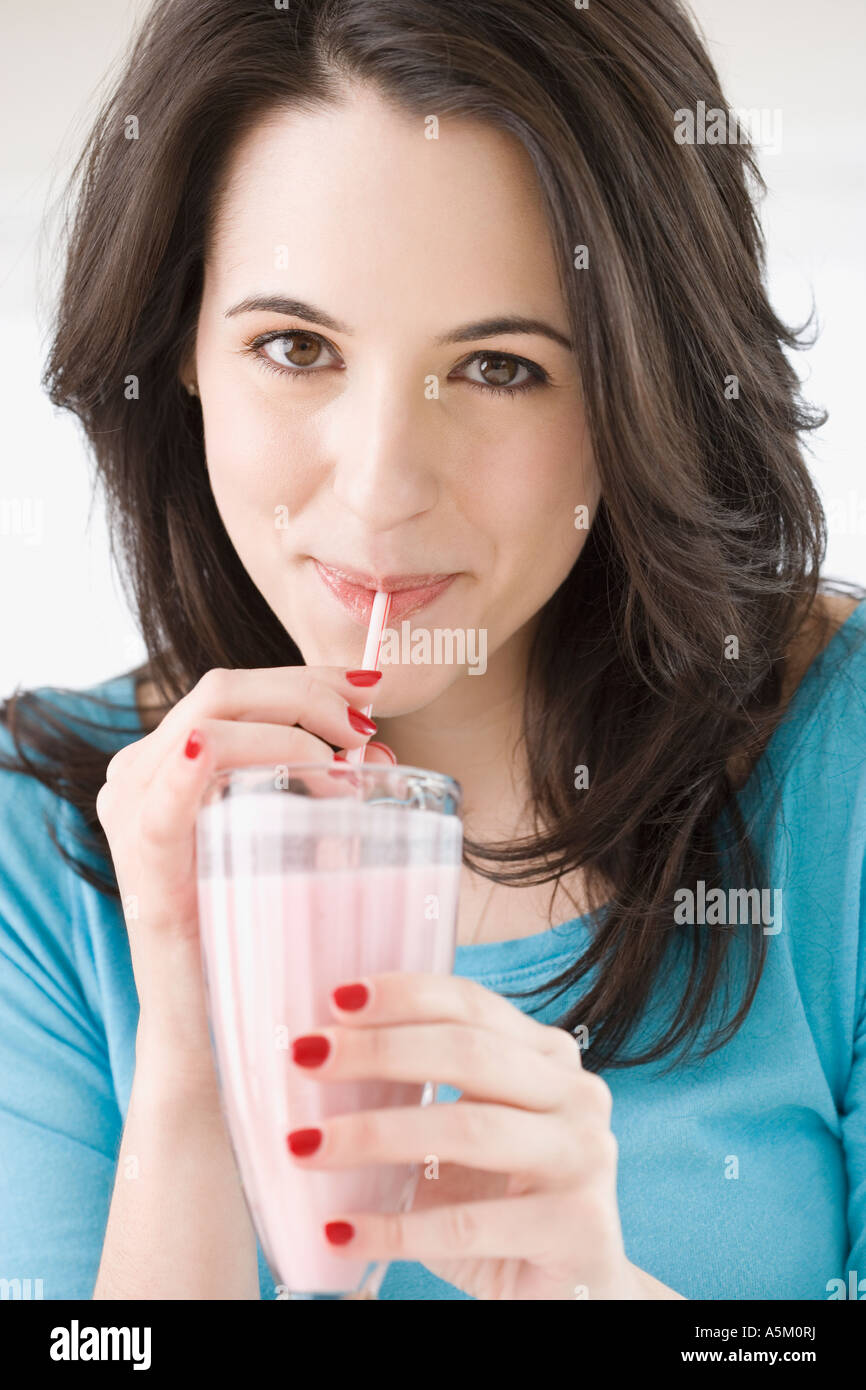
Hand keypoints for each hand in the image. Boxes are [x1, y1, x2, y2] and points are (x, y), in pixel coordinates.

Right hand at [96, 664, 393, 1071]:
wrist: (209, 1028)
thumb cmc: (254, 932)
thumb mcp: (290, 842)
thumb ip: (325, 791)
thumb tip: (380, 755)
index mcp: (174, 761)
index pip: (241, 687)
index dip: (310, 677)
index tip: (371, 695)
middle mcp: (142, 770)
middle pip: (227, 689)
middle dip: (310, 697)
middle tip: (367, 736)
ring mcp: (134, 806)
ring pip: (211, 718)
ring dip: (291, 733)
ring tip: (342, 779)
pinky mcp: (143, 853)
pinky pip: (172, 786)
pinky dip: (214, 759)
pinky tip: (266, 763)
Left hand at [286, 971, 642, 1299]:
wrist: (575, 1292)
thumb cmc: (501, 1203)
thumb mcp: (463, 1135)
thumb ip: (420, 1092)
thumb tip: (317, 1057)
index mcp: (548, 1056)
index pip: (471, 1006)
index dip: (404, 996)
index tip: (334, 1000)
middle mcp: (577, 1094)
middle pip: (469, 1053)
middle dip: (379, 1052)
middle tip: (305, 1058)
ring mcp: (585, 1157)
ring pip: (467, 1130)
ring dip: (374, 1135)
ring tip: (304, 1146)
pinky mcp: (578, 1226)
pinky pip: (467, 1224)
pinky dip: (393, 1228)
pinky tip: (339, 1231)